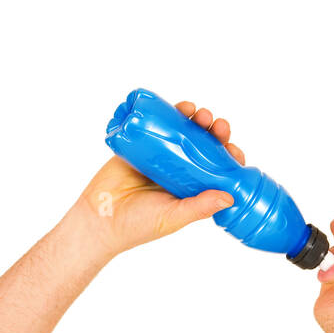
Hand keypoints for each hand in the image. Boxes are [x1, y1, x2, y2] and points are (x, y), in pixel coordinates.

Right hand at [76, 100, 246, 255]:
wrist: (99, 218)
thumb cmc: (137, 225)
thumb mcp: (173, 217)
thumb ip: (199, 207)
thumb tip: (230, 197)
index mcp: (190, 189)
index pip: (216, 170)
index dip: (227, 158)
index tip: (233, 151)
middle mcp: (177, 170)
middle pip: (202, 145)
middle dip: (214, 133)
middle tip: (218, 126)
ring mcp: (158, 155)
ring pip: (181, 131)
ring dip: (194, 119)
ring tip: (199, 113)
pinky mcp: (139, 144)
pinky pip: (156, 124)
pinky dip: (168, 112)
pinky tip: (180, 107)